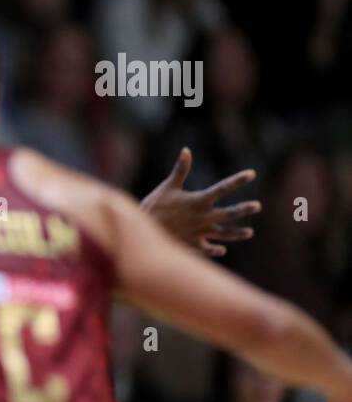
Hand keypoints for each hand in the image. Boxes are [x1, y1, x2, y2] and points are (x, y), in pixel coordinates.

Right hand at [141, 148, 259, 257]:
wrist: (144, 233)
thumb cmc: (154, 206)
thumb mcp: (167, 186)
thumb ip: (180, 170)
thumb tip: (186, 150)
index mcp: (198, 201)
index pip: (222, 188)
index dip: (238, 180)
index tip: (252, 174)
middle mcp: (203, 217)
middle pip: (230, 213)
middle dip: (244, 209)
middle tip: (257, 206)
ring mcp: (199, 233)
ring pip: (224, 234)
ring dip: (237, 234)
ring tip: (249, 232)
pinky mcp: (193, 246)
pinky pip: (208, 249)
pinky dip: (215, 250)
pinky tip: (222, 250)